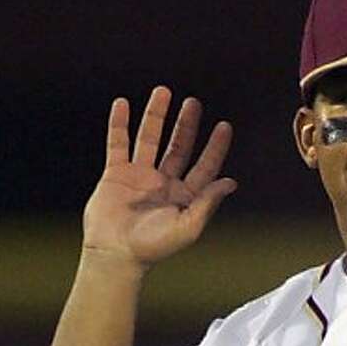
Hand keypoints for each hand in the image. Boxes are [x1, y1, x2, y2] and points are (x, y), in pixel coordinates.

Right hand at [81, 87, 236, 268]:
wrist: (116, 254)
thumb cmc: (153, 247)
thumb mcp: (188, 227)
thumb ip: (208, 203)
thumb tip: (230, 182)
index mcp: (184, 197)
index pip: (204, 167)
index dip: (215, 147)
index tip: (224, 126)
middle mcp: (164, 184)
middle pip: (178, 147)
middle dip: (187, 125)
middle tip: (194, 103)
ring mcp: (139, 176)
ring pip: (149, 138)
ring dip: (156, 115)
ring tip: (163, 92)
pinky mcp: (116, 174)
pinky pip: (118, 143)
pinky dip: (119, 124)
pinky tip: (123, 104)